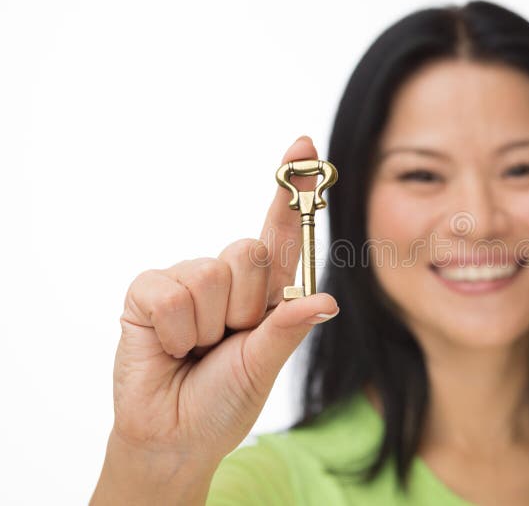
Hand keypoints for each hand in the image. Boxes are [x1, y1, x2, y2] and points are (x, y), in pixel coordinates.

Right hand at [92, 136, 337, 504]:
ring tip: (195, 348)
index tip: (304, 147)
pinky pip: (172, 295)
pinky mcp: (147, 292)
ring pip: (211, 276)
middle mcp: (225, 277)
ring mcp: (185, 280)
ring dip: (207, 326)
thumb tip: (327, 300)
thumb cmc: (225, 400)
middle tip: (226, 340)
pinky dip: (174, 333)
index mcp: (263, 291)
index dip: (292, 191)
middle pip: (248, 253)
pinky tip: (168, 347)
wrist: (175, 435)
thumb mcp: (265, 364)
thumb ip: (290, 327)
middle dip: (243, 309)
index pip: (279, 232)